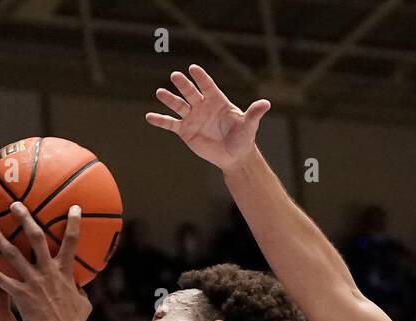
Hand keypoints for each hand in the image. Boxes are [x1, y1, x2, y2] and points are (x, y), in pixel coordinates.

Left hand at [0, 203, 92, 320]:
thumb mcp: (83, 302)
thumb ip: (79, 290)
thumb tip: (80, 285)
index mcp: (65, 272)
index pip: (72, 242)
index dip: (74, 223)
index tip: (74, 207)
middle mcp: (48, 272)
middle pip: (37, 239)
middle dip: (26, 219)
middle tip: (15, 205)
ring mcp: (34, 282)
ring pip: (14, 256)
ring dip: (0, 241)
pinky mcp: (22, 296)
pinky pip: (3, 281)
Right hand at [145, 64, 269, 171]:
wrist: (234, 156)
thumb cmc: (242, 138)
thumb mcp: (249, 125)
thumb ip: (254, 113)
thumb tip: (266, 103)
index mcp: (217, 101)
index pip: (208, 86)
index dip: (201, 78)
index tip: (193, 69)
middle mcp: (203, 106)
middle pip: (191, 92)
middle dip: (183, 85)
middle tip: (175, 76)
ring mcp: (193, 117)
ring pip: (178, 105)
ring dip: (169, 99)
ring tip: (160, 92)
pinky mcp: (185, 131)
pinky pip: (171, 124)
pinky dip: (160, 120)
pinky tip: (149, 116)